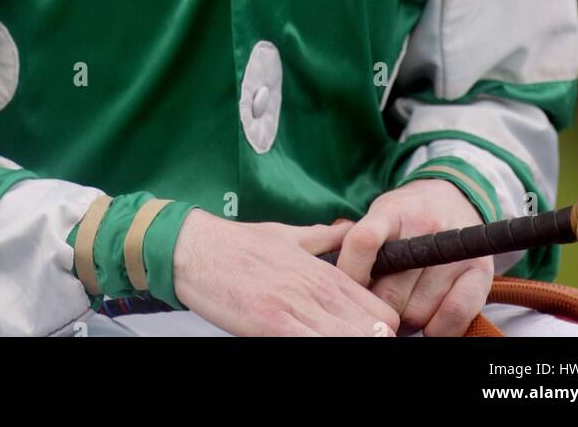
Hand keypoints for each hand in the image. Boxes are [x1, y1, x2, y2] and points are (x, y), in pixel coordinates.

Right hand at [172, 208, 400, 336]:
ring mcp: (296, 307)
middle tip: (355, 340)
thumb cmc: (239, 244)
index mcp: (325, 271)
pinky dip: (321, 348)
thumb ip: (323, 238)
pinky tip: (308, 342)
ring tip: (331, 340)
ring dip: (351, 343)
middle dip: (370, 340)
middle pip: (375, 331)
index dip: (381, 330)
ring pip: (351, 338)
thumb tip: (349, 230)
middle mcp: (317, 289)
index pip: (381, 311)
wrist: (196, 248)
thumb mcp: (289, 235)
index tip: (371, 334)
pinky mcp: (272, 323)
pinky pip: (313, 345)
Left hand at [335, 179, 493, 336]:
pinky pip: (454, 316)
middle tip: (376, 307)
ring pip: (417, 312)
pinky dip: (438, 330)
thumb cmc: (404, 217)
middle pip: (390, 293)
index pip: (363, 241)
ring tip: (404, 308)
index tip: (343, 290)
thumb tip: (339, 290)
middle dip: (378, 308)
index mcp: (392, 211)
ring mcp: (455, 252)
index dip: (349, 274)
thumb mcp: (378, 216)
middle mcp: (426, 228)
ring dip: (406, 321)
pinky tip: (429, 326)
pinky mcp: (480, 272)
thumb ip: (360, 247)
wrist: (452, 197)